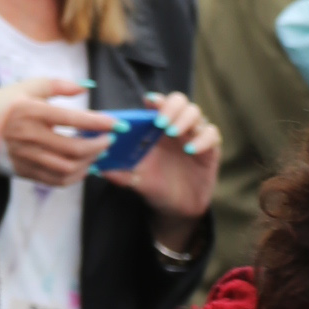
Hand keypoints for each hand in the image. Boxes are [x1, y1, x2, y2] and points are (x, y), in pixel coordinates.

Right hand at [0, 76, 117, 186]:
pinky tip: (83, 167)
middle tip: (109, 139)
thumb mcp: (29, 86)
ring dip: (89, 163)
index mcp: (31, 111)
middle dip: (98, 145)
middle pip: (74, 148)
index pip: (72, 118)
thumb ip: (59, 85)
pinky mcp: (25, 172)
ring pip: (68, 168)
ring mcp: (27, 157)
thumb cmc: (6, 103)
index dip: (98, 122)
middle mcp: (29, 136)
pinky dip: (75, 177)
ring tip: (98, 153)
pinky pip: (57, 181)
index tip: (116, 123)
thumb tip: (87, 87)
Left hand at [126, 92, 220, 231]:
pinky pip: (212, 134)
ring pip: (196, 112)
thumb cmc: (155, 187)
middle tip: (161, 122)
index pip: (159, 104)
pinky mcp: (210, 149)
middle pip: (180, 101)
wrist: (176, 209)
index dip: (156, 100)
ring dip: (184, 119)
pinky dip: (202, 138)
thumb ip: (118, 172)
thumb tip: (97, 166)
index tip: (150, 102)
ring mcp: (194, 136)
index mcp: (157, 129)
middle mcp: (177, 127)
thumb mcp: (135, 180)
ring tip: (173, 133)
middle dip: (171, 107)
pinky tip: (191, 150)